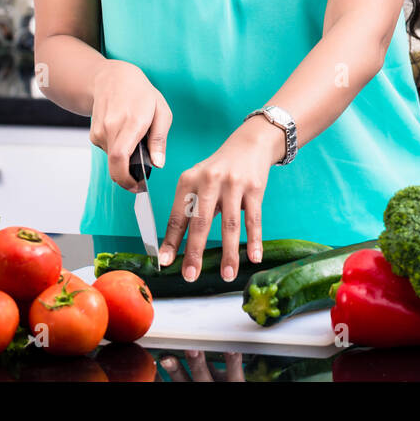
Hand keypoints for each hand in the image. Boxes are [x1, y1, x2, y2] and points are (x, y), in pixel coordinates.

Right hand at [89, 60, 171, 190]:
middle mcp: (111, 127)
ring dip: (124, 160)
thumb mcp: (161, 111)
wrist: (112, 78)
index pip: (120, 157)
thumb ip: (159, 139)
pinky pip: (107, 151)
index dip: (126, 178)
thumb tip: (158, 163)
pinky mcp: (93, 134)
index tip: (138, 186)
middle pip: (113, 166)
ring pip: (111, 160)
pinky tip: (124, 137)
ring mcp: (100, 131)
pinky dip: (117, 151)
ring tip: (135, 143)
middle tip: (138, 183)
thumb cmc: (140, 93)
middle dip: (126, 179)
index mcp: (131, 122)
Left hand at [159, 115, 283, 281]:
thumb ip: (189, 208)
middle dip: (194, 251)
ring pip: (229, 224)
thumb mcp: (198, 181)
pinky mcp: (254, 188)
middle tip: (190, 275)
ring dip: (229, 253)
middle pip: (200, 221)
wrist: (249, 144)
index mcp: (188, 180)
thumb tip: (175, 246)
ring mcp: (232, 184)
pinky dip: (254, 240)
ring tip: (227, 275)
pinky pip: (253, 219)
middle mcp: (208, 180)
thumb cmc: (218, 170)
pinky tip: (254, 257)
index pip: (177, 216)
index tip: (165, 262)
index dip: (170, 240)